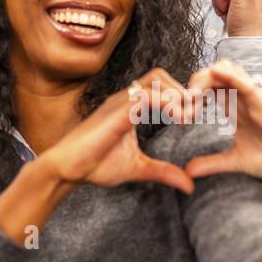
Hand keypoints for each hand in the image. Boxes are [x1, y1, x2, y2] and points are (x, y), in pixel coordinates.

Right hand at [41, 68, 194, 193]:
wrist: (67, 170)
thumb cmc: (95, 165)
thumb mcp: (139, 168)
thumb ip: (164, 172)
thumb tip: (189, 185)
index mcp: (130, 108)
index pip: (159, 86)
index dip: (180, 95)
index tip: (194, 114)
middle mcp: (125, 100)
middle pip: (159, 75)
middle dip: (181, 90)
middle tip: (194, 113)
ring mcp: (119, 103)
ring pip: (154, 80)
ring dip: (176, 94)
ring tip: (187, 117)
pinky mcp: (115, 112)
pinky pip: (144, 96)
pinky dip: (165, 102)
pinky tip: (177, 118)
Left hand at [183, 60, 261, 189]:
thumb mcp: (235, 162)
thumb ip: (212, 164)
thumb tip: (188, 171)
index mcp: (233, 110)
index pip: (208, 89)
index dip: (191, 94)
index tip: (179, 112)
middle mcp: (241, 100)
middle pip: (214, 75)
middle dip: (194, 83)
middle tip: (183, 103)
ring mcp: (252, 99)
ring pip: (228, 71)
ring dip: (207, 77)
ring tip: (194, 95)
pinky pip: (245, 83)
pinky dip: (230, 76)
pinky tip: (216, 74)